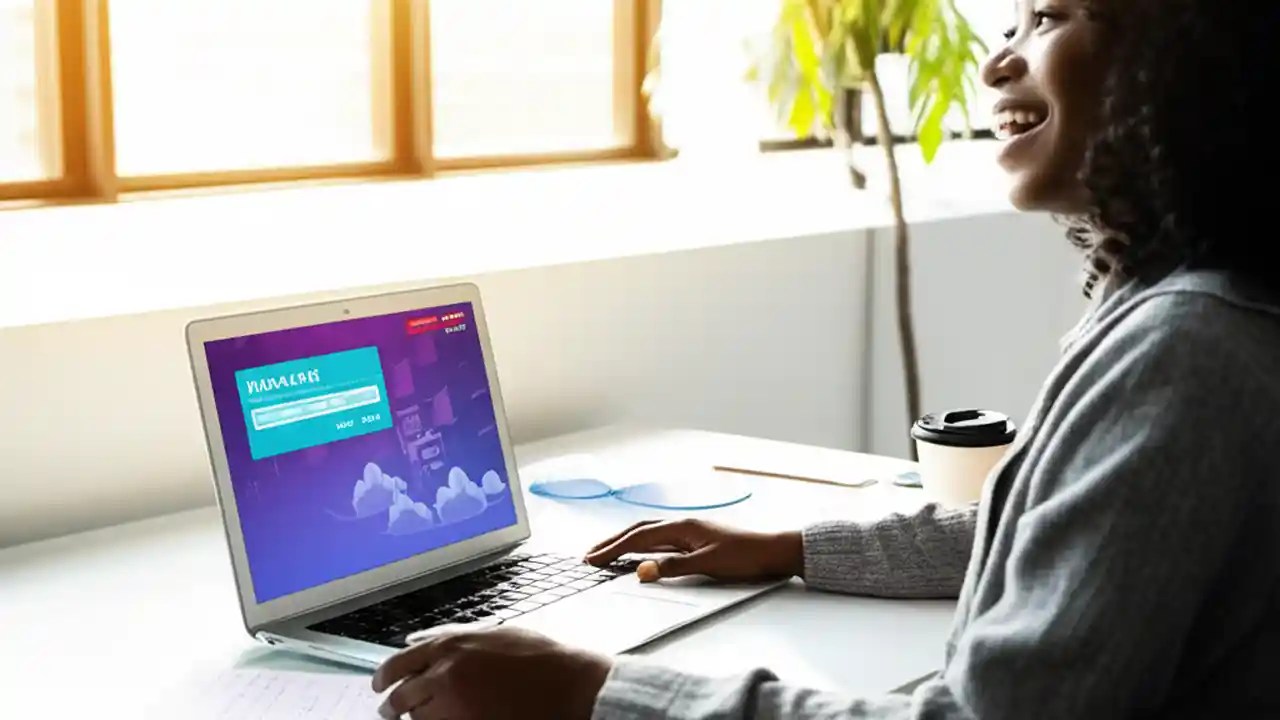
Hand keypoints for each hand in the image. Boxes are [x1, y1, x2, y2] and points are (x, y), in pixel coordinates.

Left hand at [372, 624, 611, 719]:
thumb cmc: (536, 656)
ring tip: (424, 716)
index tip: (380, 686)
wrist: (565, 682)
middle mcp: (445, 673)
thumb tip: (419, 640)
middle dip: (393, 705)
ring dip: (417, 717)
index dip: (384, 677)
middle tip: (389, 711)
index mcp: (449, 645)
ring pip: (418, 717)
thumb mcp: (491, 633)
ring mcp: (454, 705)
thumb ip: (453, 636)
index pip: (399, 664)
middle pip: (401, 696)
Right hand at [584, 519, 803, 582]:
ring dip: (625, 542)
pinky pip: (660, 539)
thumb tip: (640, 571)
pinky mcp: (696, 539)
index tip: (592, 560)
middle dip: (612, 542)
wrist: (773, 550)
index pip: (637, 538)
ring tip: (607, 553)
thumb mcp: (708, 564)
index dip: (613, 549)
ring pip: (648, 533)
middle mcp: (682, 524)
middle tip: (590, 556)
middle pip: (638, 530)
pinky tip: (640, 553)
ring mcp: (689, 530)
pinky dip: (643, 545)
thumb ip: (673, 568)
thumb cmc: (745, 556)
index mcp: (681, 527)